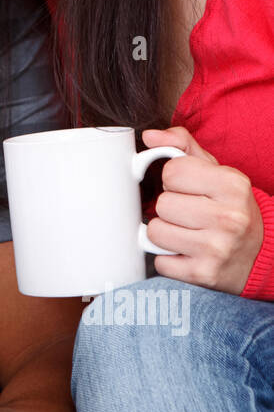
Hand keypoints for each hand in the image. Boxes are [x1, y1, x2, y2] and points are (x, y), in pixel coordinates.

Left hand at [142, 126, 262, 293]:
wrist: (263, 253)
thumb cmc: (232, 208)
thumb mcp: (219, 172)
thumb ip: (183, 147)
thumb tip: (149, 136)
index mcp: (232, 185)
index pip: (172, 171)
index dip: (174, 179)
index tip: (188, 188)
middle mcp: (227, 217)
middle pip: (162, 204)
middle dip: (170, 207)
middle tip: (189, 213)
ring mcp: (216, 248)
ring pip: (155, 232)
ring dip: (165, 232)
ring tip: (186, 232)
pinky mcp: (203, 274)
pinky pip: (160, 262)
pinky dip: (167, 258)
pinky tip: (187, 252)